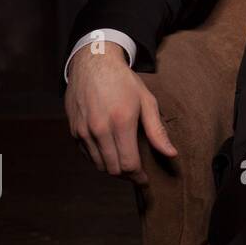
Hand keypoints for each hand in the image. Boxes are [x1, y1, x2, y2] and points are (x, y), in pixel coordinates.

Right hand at [64, 43, 176, 184]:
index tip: (145, 180)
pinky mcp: (74, 130)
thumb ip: (157, 131)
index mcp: (121, 122)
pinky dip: (99, 160)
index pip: (128, 164)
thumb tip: (171, 154)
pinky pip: (87, 155)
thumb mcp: (147, 101)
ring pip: (99, 165)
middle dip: (127, 176)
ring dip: (113, 169)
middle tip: (137, 173)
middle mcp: (99, 129)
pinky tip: (111, 153)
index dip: (138, 177)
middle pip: (113, 169)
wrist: (93, 64)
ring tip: (125, 164)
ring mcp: (83, 131)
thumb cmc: (124, 82)